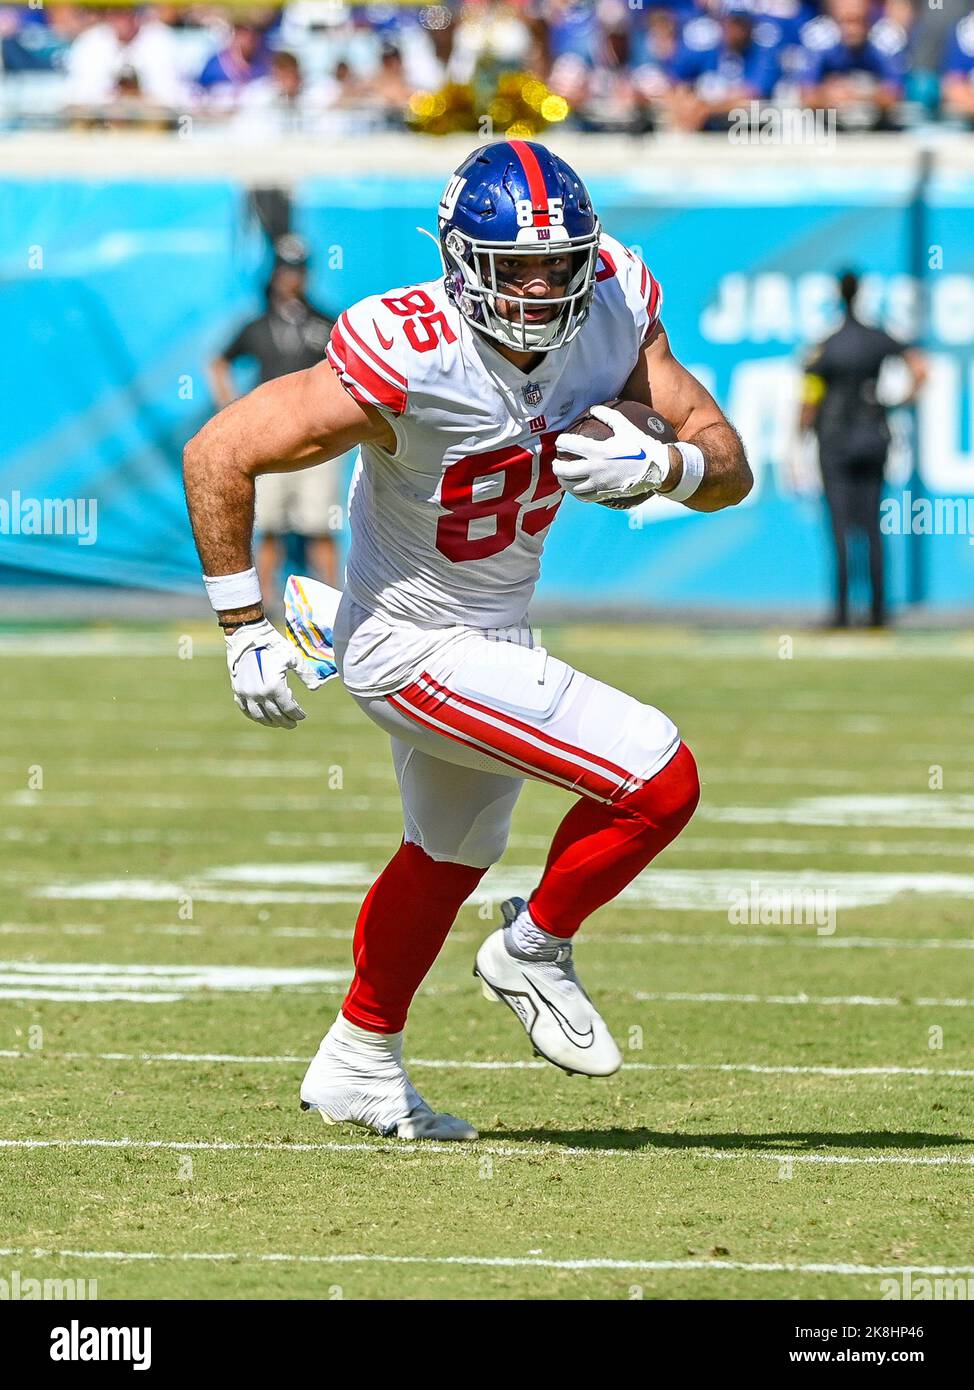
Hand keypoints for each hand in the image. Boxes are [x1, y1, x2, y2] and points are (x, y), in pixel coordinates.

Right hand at [224, 618, 322, 729]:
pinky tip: (261, 716)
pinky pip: (245, 709)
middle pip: (275, 715)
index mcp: (274, 687)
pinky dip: (254, 715)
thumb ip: (305, 674)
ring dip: (270, 722)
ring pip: (259, 716)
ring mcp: (246, 693)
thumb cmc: (273, 644)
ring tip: (278, 722)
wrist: (247, 635)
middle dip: (286, 721)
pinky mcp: (237, 690)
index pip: (288, 708)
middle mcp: (259, 694)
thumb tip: (316, 688)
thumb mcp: (293, 657)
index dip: (297, 714)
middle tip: (293, 723)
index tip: (302, 716)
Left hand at [554, 405, 673, 503]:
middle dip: (556, 465)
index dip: (561, 442)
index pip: (570, 445)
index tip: (560, 441)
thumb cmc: (642, 445)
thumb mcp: (625, 427)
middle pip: (565, 470)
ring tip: (562, 476)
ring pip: (571, 486)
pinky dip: (576, 492)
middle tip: (556, 461)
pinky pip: (584, 496)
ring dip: (563, 481)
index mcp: (598, 451)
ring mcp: (598, 484)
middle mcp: (595, 469)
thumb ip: (608, 415)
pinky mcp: (604, 494)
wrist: (657, 469)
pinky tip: (576, 488)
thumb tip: (593, 408)